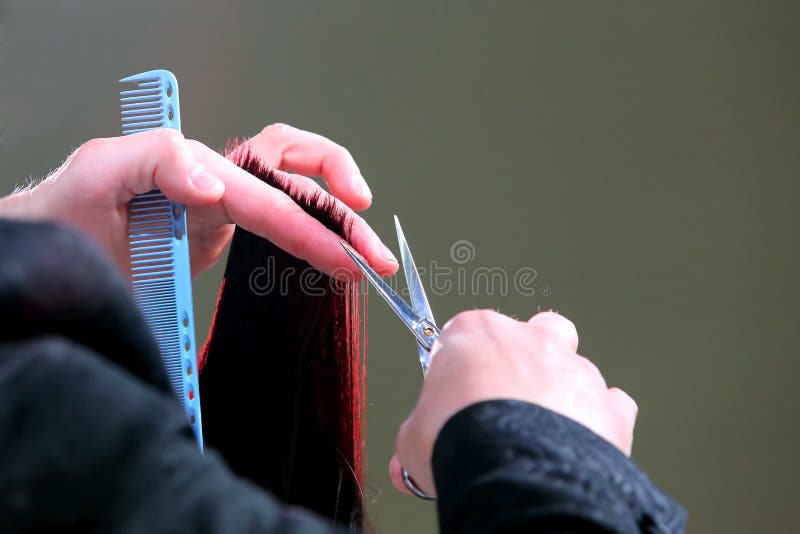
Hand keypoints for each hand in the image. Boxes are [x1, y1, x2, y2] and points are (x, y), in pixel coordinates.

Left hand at [0, 124, 397, 279]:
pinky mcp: (223, 223)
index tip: (339, 256)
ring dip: (338, 213)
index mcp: (196, 167)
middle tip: (372, 257)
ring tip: (365, 250)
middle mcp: (217, 177)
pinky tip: (330, 251)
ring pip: (298, 185)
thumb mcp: (100, 174)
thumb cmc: (69, 213)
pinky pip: (281, 212)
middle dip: (341, 216)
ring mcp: (224, 200)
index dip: (305, 224)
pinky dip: (313, 226)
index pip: (265, 194)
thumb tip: (215, 181)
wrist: (58, 241)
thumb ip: (155, 158)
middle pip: (297, 177)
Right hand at [389, 310, 637, 496]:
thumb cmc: (460, 439)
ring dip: (559, 393)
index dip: (459, 366)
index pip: (465, 334)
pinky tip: (579, 443)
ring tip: (538, 434)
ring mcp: (574, 368)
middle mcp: (530, 339)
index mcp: (476, 333)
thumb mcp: (413, 440)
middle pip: (532, 333)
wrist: (514, 470)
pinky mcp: (608, 405)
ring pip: (573, 367)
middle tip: (505, 397)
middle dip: (523, 358)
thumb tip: (407, 462)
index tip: (453, 394)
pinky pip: (610, 405)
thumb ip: (414, 440)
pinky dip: (598, 420)